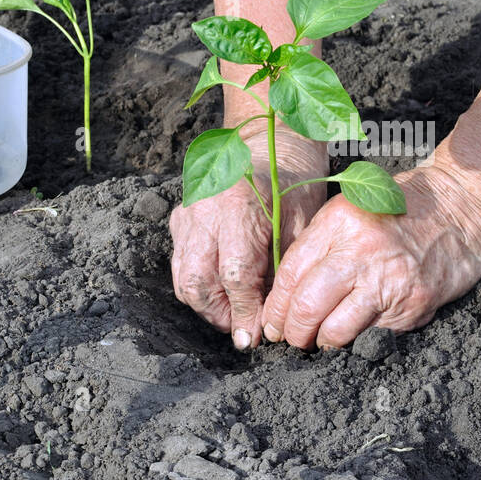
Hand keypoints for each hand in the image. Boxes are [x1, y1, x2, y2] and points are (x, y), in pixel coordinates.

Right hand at [170, 127, 327, 349]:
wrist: (269, 143)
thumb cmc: (295, 182)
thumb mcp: (301, 224)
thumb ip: (281, 268)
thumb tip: (268, 316)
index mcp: (239, 208)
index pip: (235, 275)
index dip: (245, 311)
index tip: (255, 336)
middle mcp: (204, 212)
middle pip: (198, 282)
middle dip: (220, 314)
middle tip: (242, 329)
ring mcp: (187, 216)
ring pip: (183, 278)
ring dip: (206, 305)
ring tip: (232, 314)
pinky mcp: (179, 219)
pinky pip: (180, 264)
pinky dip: (198, 285)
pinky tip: (221, 290)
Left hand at [261, 158, 480, 348]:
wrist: (461, 212)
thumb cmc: (396, 212)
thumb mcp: (346, 212)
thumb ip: (313, 245)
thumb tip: (279, 293)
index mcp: (338, 224)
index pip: (289, 276)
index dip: (274, 308)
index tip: (270, 323)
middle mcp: (362, 253)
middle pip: (307, 308)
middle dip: (292, 332)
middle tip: (290, 339)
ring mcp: (390, 282)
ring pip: (337, 331)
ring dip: (322, 343)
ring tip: (320, 340)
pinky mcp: (413, 306)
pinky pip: (371, 336)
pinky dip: (357, 340)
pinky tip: (354, 333)